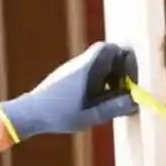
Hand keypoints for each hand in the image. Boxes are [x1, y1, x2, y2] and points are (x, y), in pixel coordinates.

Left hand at [0, 42, 139, 142]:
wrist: (29, 113)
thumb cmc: (58, 115)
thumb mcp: (89, 116)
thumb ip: (113, 108)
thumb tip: (135, 101)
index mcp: (88, 68)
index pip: (113, 49)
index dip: (127, 61)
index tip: (131, 81)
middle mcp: (82, 63)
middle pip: (110, 55)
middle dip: (121, 71)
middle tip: (125, 91)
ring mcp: (74, 67)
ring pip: (101, 63)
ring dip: (111, 77)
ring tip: (112, 98)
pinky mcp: (70, 73)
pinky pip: (92, 70)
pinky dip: (100, 81)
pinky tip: (97, 100)